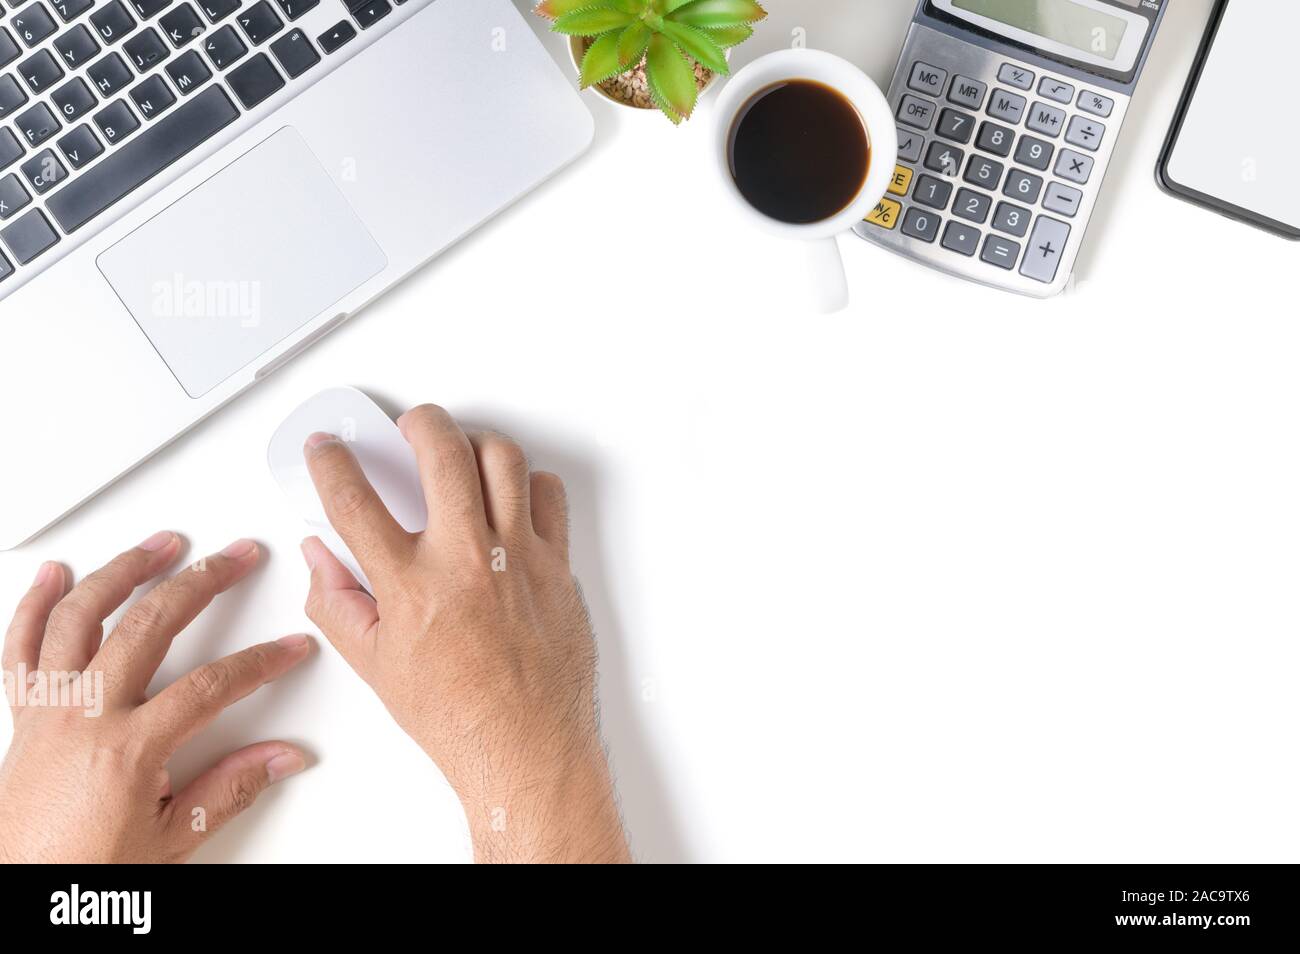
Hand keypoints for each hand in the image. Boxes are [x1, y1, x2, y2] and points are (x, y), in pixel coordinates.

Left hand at [0, 534, 310, 862]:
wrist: (22, 893)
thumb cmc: (86, 870)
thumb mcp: (173, 839)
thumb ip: (231, 789)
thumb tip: (283, 757)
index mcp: (128, 749)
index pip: (210, 687)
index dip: (259, 662)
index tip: (289, 648)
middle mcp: (84, 717)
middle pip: (149, 628)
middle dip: (202, 583)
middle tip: (235, 558)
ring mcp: (49, 710)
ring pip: (81, 618)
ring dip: (124, 571)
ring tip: (160, 545)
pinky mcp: (24, 716)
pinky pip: (21, 647)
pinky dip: (35, 604)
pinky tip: (54, 576)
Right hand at [301, 405, 628, 862]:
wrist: (527, 748)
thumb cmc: (458, 716)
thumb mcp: (375, 666)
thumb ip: (338, 603)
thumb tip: (320, 558)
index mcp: (411, 586)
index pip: (355, 500)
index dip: (332, 463)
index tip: (328, 449)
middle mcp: (465, 561)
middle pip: (441, 450)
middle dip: (417, 422)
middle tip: (408, 427)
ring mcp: (518, 558)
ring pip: (502, 459)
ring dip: (475, 444)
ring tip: (461, 454)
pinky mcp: (558, 565)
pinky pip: (548, 495)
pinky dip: (527, 484)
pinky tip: (510, 497)